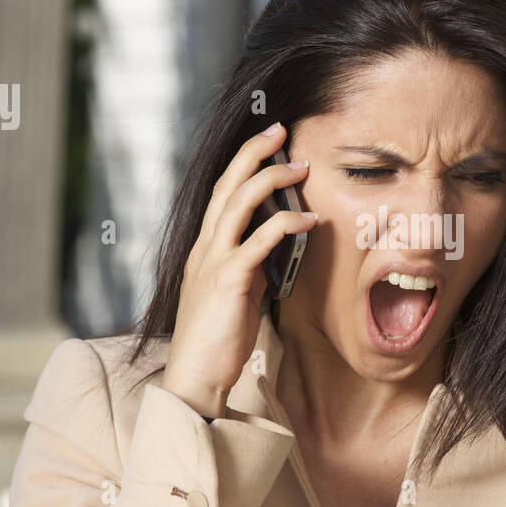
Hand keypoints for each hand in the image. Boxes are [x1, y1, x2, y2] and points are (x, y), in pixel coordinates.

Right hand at [161, 124, 316, 418]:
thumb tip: (275, 249)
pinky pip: (257, 243)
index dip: (244, 162)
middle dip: (254, 153)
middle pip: (225, 185)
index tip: (270, 140)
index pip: (221, 192)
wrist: (196, 376)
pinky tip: (310, 221)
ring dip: (271, 180)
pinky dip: (285, 226)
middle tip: (281, 130)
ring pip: (237, 204)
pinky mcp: (227, 282)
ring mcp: (213, 263)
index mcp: (204, 248)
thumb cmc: (217, 339)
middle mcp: (204, 248)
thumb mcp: (235, 292)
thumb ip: (250, 266)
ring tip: (301, 169)